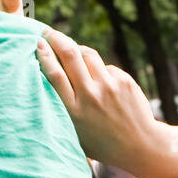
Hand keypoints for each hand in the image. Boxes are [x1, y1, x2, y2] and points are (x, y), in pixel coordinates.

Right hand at [37, 28, 177, 177]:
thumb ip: (62, 109)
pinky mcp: (125, 81)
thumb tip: (47, 77)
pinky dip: (98, 70)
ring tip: (73, 54)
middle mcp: (91, 96)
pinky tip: (100, 84)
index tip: (37, 43)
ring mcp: (109, 87)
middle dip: (55, 38)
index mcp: (74, 111)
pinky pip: (105, 66)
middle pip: (70, 54)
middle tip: (47, 31)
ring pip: (88, 54)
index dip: (44, 54)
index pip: (55, 74)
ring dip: (77, 50)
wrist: (140, 146)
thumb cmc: (101, 143)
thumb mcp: (75, 133)